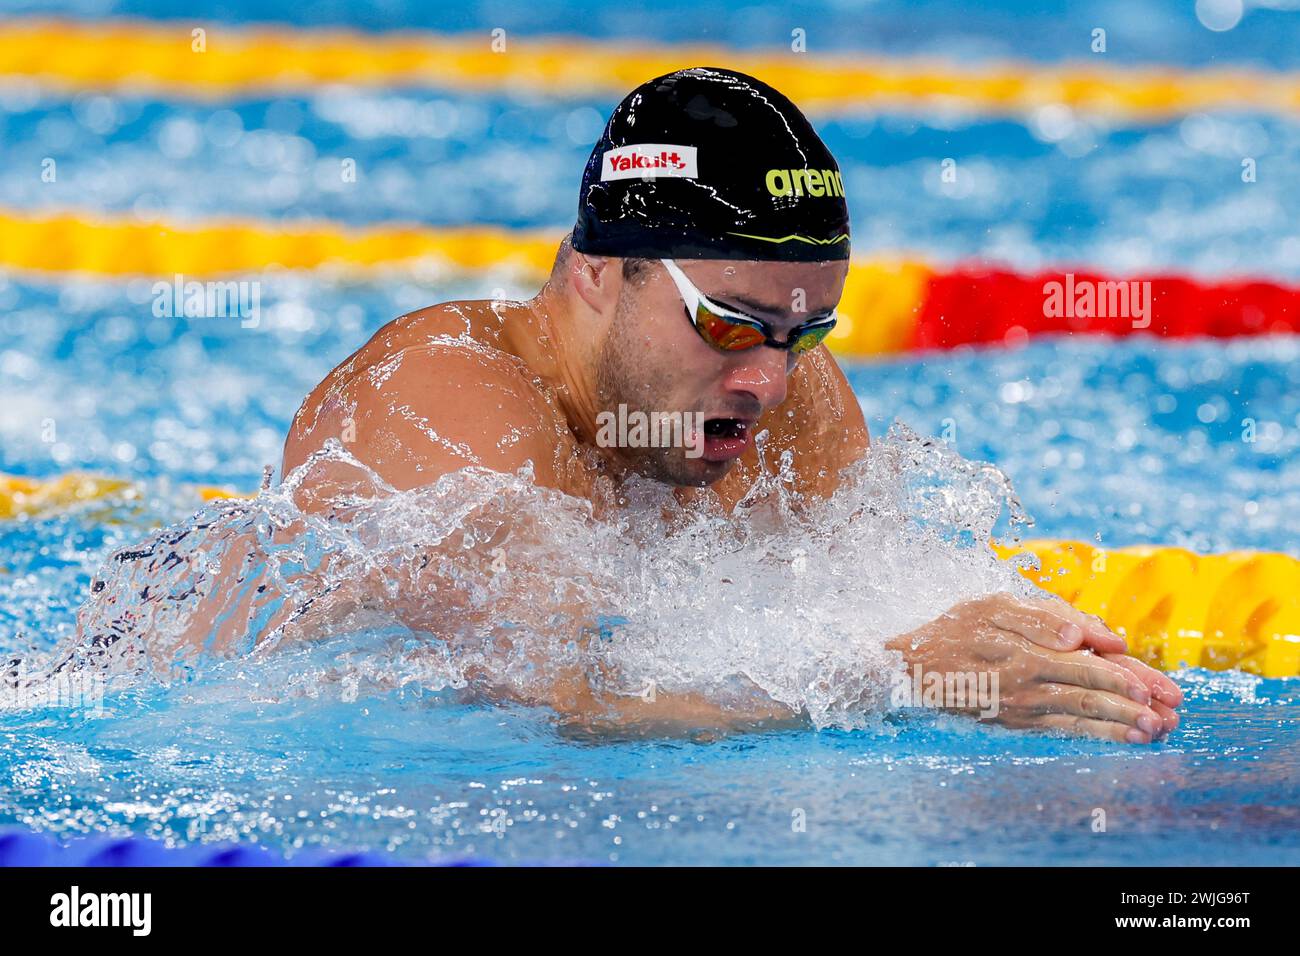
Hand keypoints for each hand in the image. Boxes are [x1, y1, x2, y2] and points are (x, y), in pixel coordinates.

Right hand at [887, 591, 1182, 742]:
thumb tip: (1080, 636)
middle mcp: (1026, 679)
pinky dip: (1096, 736)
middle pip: (1090, 691)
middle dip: (1134, 702)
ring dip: (1122, 724)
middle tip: (1171, 712)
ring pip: (1080, 715)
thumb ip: (1040, 614)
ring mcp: (1021, 706)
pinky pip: (1062, 730)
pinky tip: (1123, 739)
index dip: (1121, 673)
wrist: (910, 669)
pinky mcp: (1016, 722)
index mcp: (1025, 646)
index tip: (1152, 686)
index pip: (1084, 660)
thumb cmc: (955, 628)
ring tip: (1157, 731)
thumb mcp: (991, 604)